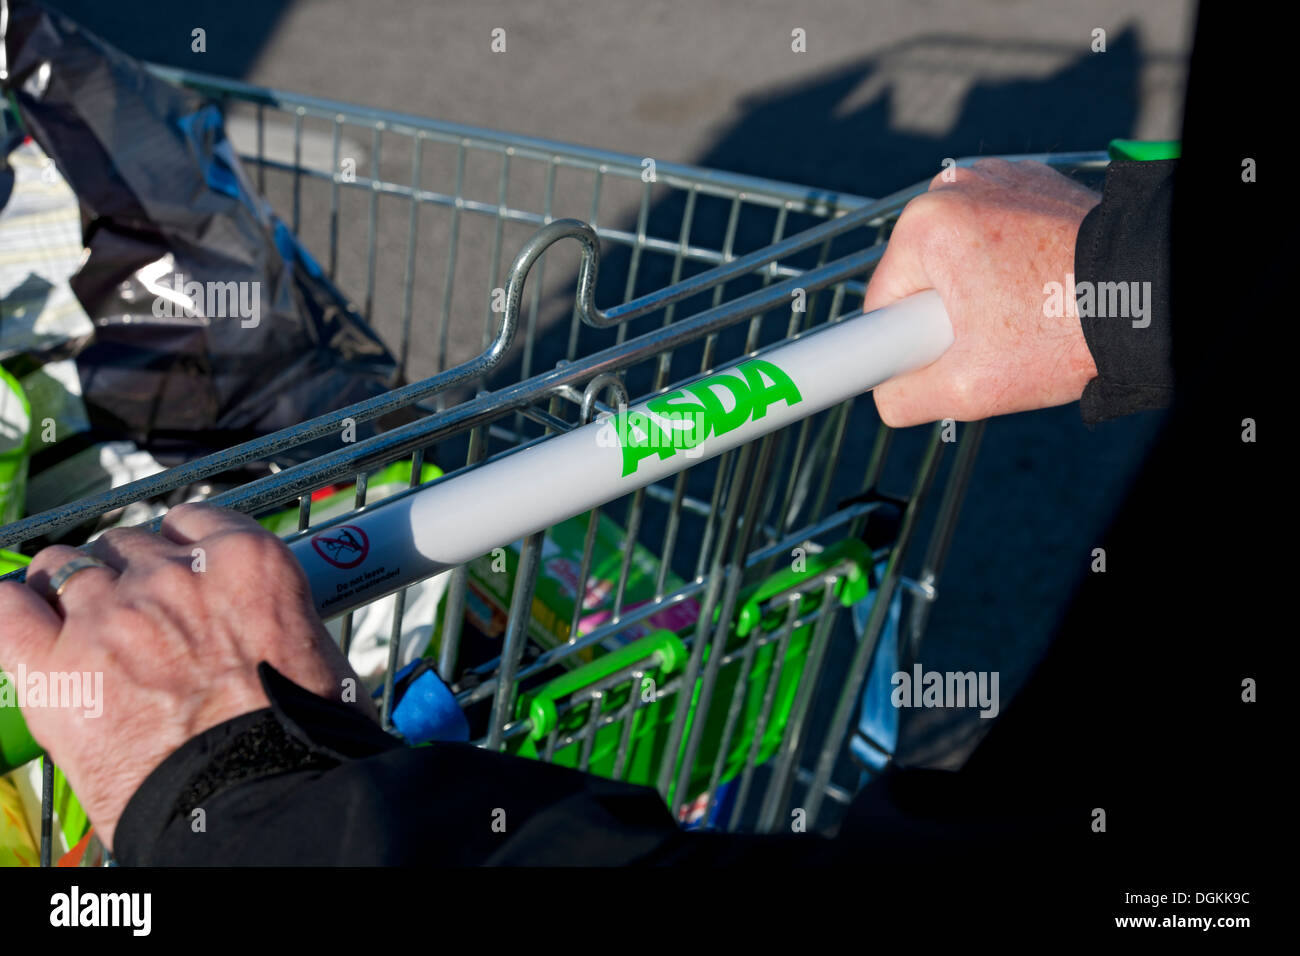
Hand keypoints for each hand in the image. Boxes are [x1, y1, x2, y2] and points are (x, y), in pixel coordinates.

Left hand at [0, 503, 374, 850]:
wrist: (259, 798)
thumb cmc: (299, 738)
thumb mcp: (311, 647)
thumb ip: (269, 614)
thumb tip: (262, 630)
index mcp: (244, 562)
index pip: (192, 519)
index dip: (180, 546)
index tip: (180, 568)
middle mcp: (172, 577)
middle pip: (127, 544)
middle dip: (128, 571)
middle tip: (138, 613)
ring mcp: (109, 617)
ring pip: (66, 567)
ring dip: (71, 587)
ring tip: (78, 620)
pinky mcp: (55, 668)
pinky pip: (8, 611)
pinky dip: (13, 608)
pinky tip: (23, 617)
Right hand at [865, 158, 1101, 425]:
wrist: (1146, 294)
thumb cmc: (1063, 329)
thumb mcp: (969, 387)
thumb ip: (905, 397)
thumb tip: (888, 394)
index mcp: (925, 225)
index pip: (883, 303)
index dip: (904, 343)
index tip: (938, 358)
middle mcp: (953, 187)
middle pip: (920, 278)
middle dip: (947, 315)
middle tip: (994, 340)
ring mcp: (994, 177)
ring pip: (956, 258)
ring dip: (977, 290)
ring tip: (1023, 313)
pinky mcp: (1028, 181)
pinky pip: (992, 234)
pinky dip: (1008, 262)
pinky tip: (1037, 287)